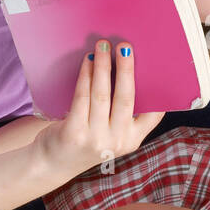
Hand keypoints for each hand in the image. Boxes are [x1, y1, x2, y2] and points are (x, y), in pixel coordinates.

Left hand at [33, 41, 162, 179]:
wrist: (52, 164)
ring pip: (102, 94)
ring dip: (103, 66)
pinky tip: (87, 62)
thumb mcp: (111, 134)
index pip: (153, 115)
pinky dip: (86, 76)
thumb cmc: (85, 140)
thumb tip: (126, 70)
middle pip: (125, 97)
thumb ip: (121, 114)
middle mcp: (117, 142)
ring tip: (102, 46)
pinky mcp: (74, 133)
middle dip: (126, 68)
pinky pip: (82, 97)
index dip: (157, 91)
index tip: (157, 67)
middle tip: (125, 46)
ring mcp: (95, 139)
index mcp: (132, 140)